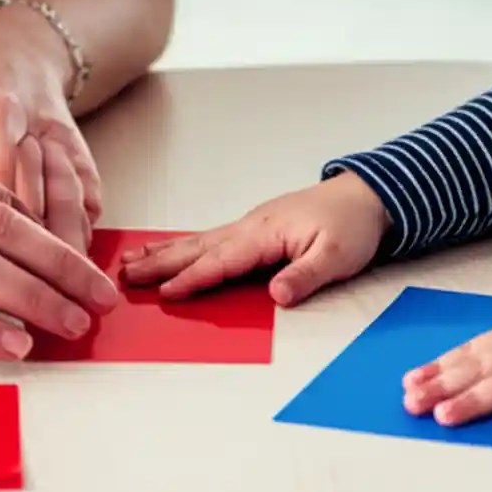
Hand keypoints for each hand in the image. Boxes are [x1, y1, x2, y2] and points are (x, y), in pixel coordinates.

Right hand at [120, 172, 390, 303]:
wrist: (367, 196)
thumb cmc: (353, 225)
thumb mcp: (338, 255)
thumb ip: (305, 275)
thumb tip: (277, 295)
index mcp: (265, 233)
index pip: (222, 260)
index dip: (193, 278)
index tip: (165, 292)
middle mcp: (250, 227)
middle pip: (197, 248)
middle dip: (159, 263)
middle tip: (125, 275)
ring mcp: (249, 226)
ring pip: (198, 241)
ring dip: (163, 253)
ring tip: (130, 262)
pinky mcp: (253, 230)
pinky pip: (209, 240)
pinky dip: (183, 247)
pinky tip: (170, 253)